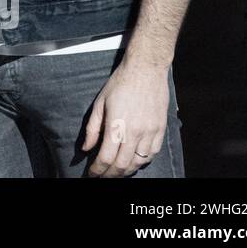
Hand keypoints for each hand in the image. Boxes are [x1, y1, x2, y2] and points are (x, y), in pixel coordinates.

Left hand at [81, 59, 169, 175]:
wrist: (146, 70)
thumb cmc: (120, 83)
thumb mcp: (99, 103)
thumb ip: (93, 128)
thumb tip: (85, 148)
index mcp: (116, 125)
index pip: (106, 158)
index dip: (98, 170)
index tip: (92, 174)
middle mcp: (135, 132)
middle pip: (122, 165)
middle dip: (111, 175)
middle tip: (102, 177)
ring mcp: (150, 132)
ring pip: (139, 162)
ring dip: (126, 171)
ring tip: (116, 172)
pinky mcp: (161, 130)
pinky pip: (152, 154)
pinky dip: (141, 162)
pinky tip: (133, 161)